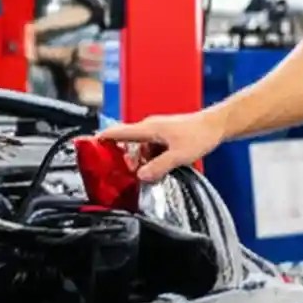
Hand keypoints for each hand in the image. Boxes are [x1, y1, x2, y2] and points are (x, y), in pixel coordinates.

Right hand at [96, 108, 227, 182]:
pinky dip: (150, 159)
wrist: (217, 125)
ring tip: (145, 177)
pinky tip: (158, 169)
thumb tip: (140, 176)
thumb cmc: (199, 135)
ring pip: (139, 149)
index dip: (100, 139)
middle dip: (122, 160)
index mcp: (148, 128)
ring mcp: (157, 131)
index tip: (86, 147)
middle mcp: (150, 127)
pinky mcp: (165, 136)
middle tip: (121, 176)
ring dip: (140, 162)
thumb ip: (158, 167)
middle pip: (126, 144)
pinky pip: (150, 149)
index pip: (117, 132)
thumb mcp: (178, 156)